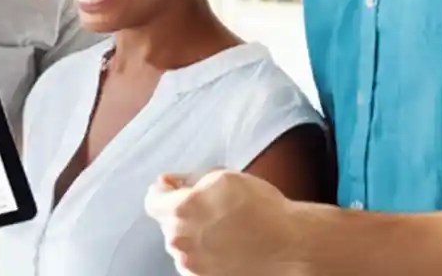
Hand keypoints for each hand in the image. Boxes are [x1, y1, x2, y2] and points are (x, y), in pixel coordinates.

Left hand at [145, 169, 305, 275]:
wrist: (289, 245)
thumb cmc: (261, 208)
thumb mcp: (223, 177)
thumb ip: (188, 179)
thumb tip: (167, 182)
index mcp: (180, 210)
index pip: (152, 200)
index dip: (164, 192)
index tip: (175, 190)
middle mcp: (180, 241)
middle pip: (167, 223)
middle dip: (182, 213)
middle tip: (212, 210)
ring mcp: (191, 265)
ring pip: (181, 244)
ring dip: (193, 235)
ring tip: (224, 231)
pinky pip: (194, 262)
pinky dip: (204, 254)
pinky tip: (227, 248)